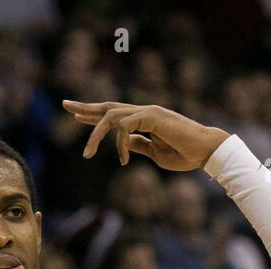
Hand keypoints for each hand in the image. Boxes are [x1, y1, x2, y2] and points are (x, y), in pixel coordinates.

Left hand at [62, 99, 229, 170]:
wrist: (206, 152)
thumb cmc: (184, 154)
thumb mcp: (155, 153)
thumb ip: (139, 145)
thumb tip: (124, 142)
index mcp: (143, 119)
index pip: (112, 114)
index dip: (93, 115)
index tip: (75, 116)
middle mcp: (143, 111)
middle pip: (107, 106)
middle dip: (85, 107)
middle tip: (65, 105)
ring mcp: (148, 111)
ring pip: (111, 116)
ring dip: (95, 135)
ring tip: (86, 154)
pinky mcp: (153, 116)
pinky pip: (125, 127)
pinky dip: (119, 144)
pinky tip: (123, 161)